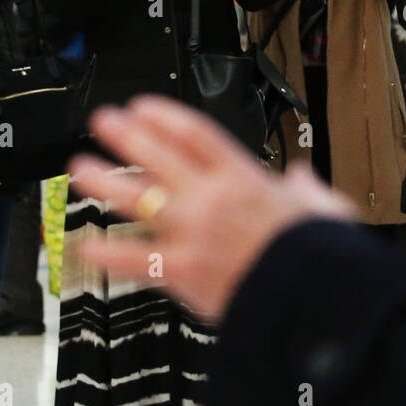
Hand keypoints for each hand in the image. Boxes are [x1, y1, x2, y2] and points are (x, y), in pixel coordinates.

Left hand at [70, 96, 358, 322]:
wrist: (315, 297)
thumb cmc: (323, 254)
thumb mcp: (325, 207)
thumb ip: (307, 189)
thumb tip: (302, 177)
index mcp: (245, 177)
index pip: (195, 134)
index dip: (164, 117)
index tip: (142, 108)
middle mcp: (212, 197)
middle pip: (158, 155)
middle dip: (126, 135)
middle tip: (103, 121)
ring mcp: (193, 232)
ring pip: (137, 198)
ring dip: (104, 181)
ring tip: (80, 167)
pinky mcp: (182, 270)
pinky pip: (132, 258)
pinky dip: (105, 253)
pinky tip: (82, 244)